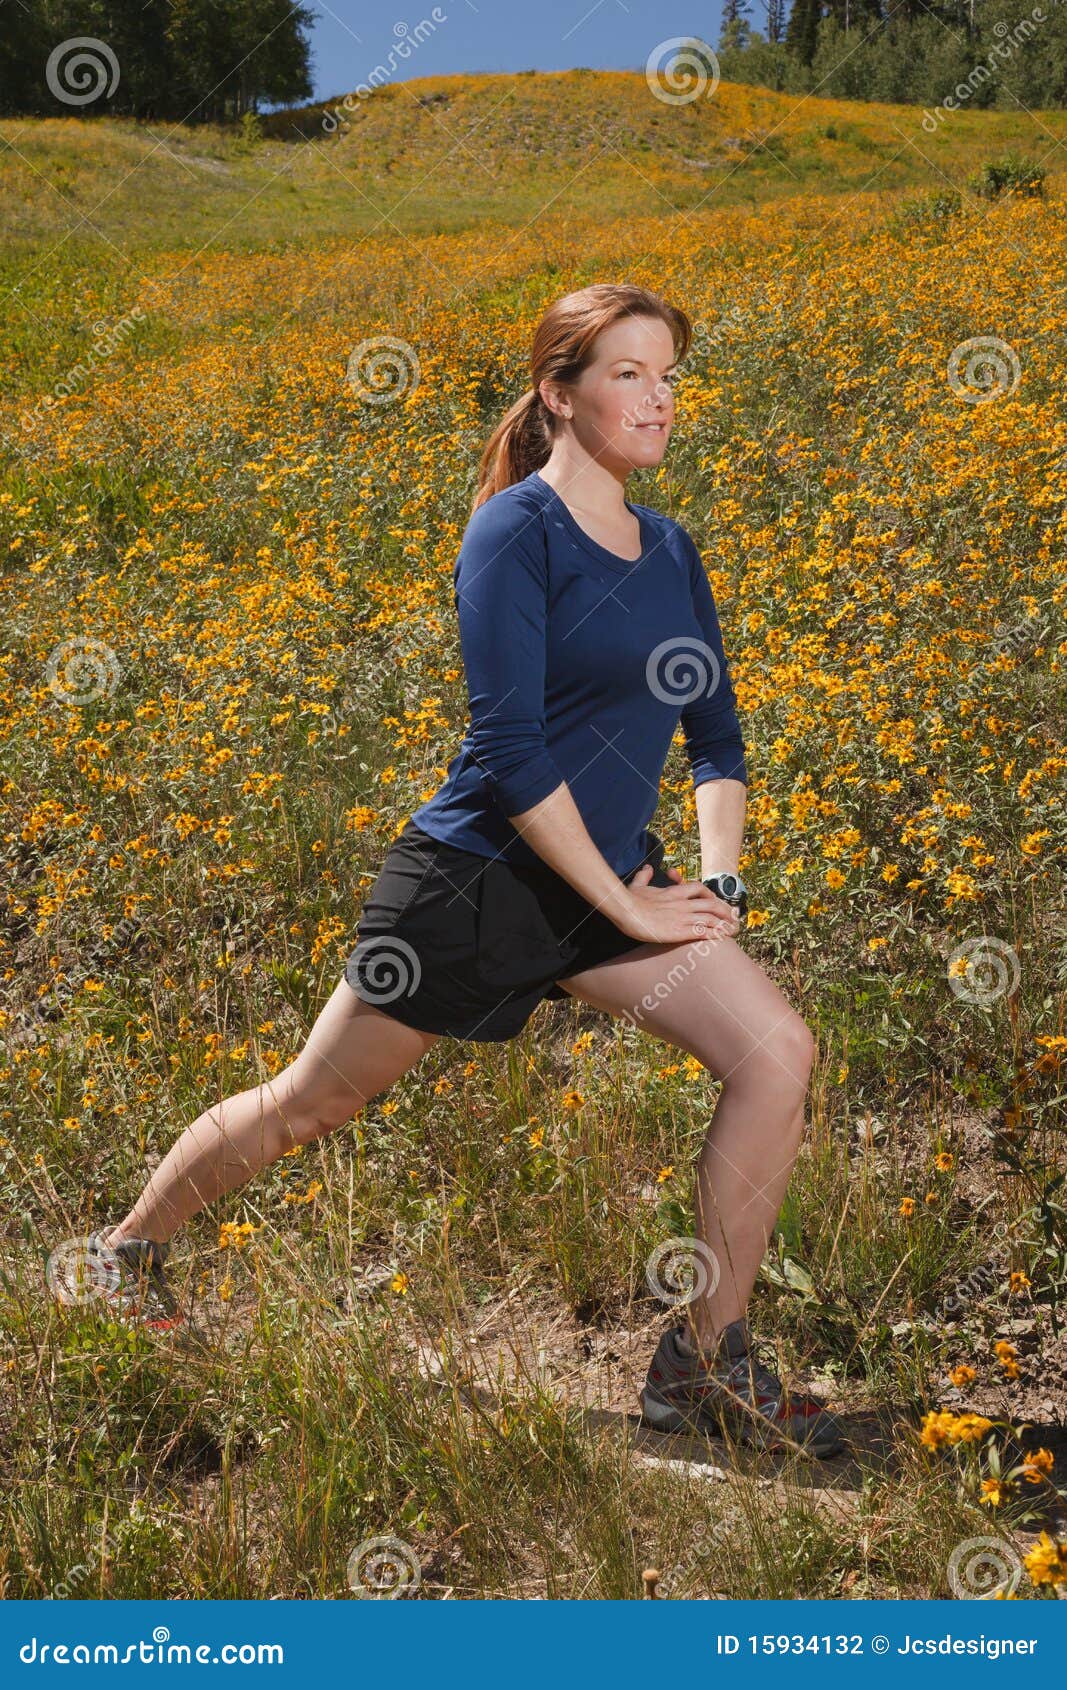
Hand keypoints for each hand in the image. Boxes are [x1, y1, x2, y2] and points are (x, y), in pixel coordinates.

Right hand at [614, 862, 741, 945]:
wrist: (627, 911)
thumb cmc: (630, 900)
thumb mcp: (638, 884)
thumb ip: (644, 876)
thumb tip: (648, 868)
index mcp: (675, 892)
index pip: (699, 888)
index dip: (710, 895)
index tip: (715, 901)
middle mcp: (683, 903)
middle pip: (712, 904)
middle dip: (725, 911)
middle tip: (732, 918)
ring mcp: (683, 917)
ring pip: (711, 919)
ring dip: (724, 924)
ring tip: (733, 930)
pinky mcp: (680, 931)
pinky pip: (703, 932)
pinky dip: (715, 934)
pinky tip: (723, 938)